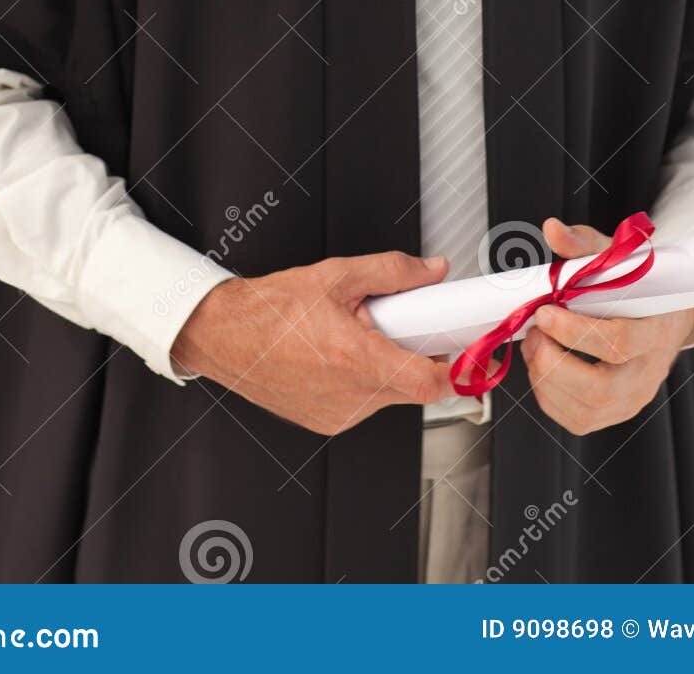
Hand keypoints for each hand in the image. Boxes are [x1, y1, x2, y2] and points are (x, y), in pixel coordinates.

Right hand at [170, 250, 454, 435]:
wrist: (225, 336)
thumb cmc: (270, 309)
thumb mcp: (338, 275)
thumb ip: (394, 271)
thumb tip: (432, 271)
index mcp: (357, 359)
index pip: (432, 383)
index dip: (458, 368)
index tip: (467, 349)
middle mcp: (351, 396)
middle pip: (415, 387)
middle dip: (419, 355)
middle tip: (406, 324)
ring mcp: (339, 414)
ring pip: (390, 394)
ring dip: (390, 366)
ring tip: (361, 335)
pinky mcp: (327, 422)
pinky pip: (365, 403)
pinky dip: (366, 379)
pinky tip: (341, 354)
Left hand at [520, 218, 693, 435]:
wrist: (669, 315)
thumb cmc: (641, 286)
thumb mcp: (617, 258)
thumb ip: (584, 245)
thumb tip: (552, 230)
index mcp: (655, 331)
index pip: (618, 343)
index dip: (575, 332)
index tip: (544, 311)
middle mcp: (647, 372)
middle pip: (600, 390)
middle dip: (553, 363)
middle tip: (534, 333)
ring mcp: (633, 397)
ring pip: (585, 412)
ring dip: (545, 381)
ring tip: (535, 346)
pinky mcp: (617, 412)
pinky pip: (578, 421)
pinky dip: (549, 398)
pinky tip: (543, 367)